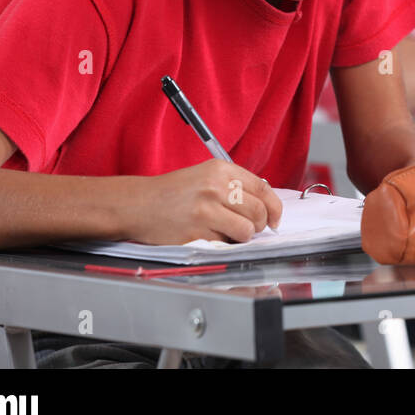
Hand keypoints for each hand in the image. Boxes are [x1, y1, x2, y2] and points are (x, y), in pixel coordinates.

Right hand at [125, 160, 283, 245]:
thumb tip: (265, 204)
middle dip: (260, 225)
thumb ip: (234, 185)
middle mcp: (215, 187)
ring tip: (230, 233)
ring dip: (243, 237)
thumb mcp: (205, 175)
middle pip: (258, 211)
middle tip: (251, 228)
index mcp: (221, 170)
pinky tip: (211, 236)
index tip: (275, 219)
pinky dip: (223, 244)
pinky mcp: (196, 232)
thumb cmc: (173, 192)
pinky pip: (225, 244)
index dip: (275, 207)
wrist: (138, 204)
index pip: (263, 188)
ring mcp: (206, 210)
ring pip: (246, 231)